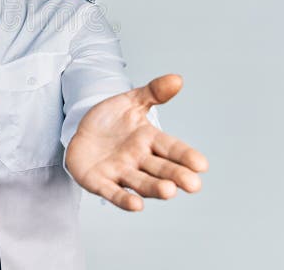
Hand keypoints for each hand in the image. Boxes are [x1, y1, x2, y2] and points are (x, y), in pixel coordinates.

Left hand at [64, 74, 208, 210]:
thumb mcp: (130, 102)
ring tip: (169, 191)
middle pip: (160, 169)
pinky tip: (136, 205)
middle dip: (176, 176)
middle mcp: (138, 159)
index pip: (171, 148)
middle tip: (193, 184)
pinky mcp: (99, 182)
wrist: (81, 131)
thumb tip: (177, 79)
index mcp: (149, 140)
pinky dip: (124, 200)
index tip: (202, 165)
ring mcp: (120, 172)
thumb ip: (153, 92)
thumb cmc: (111, 120)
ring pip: (141, 183)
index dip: (185, 156)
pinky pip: (113, 192)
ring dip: (155, 189)